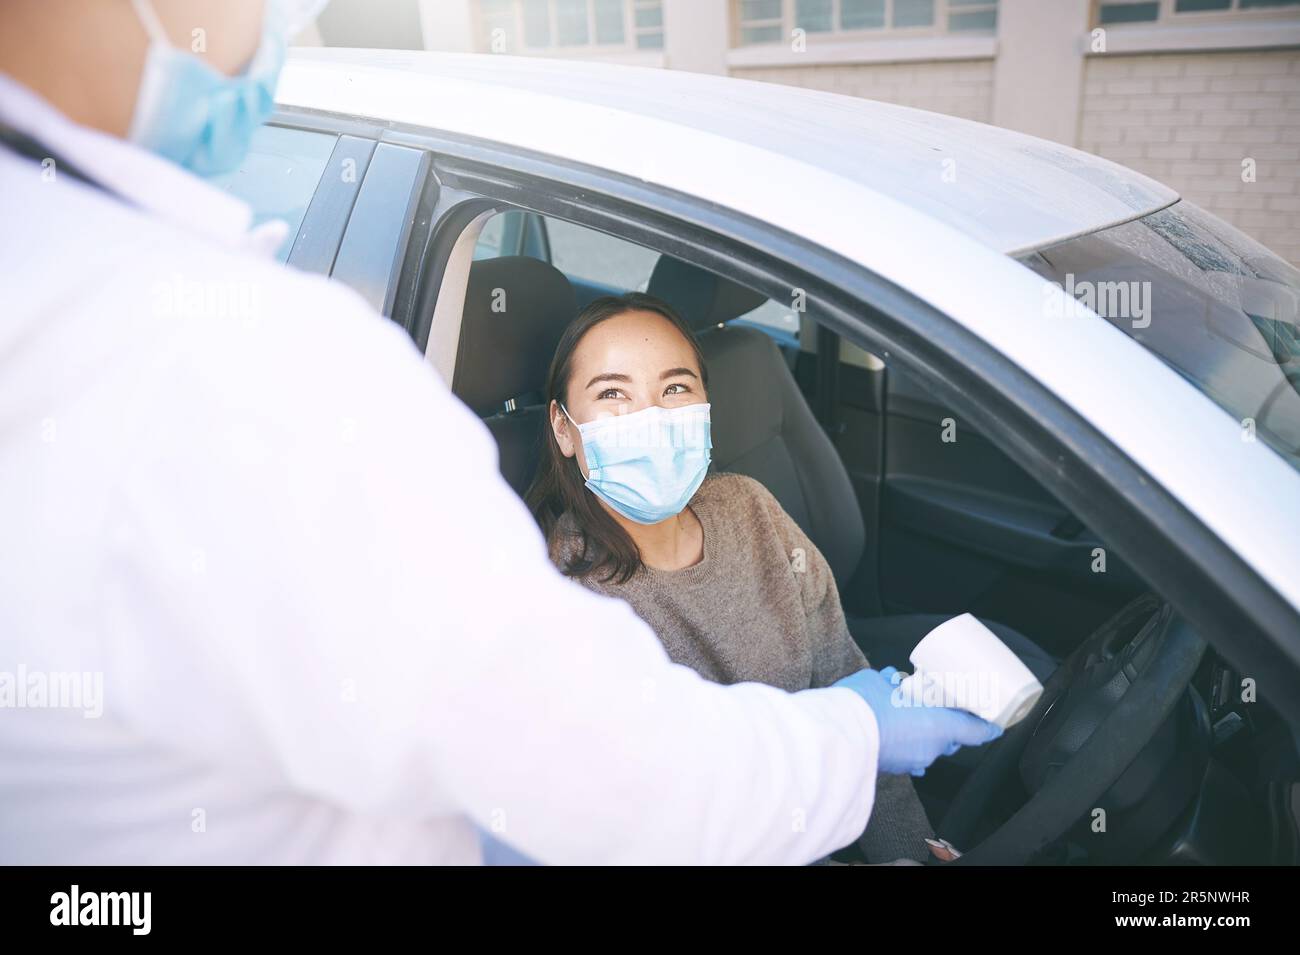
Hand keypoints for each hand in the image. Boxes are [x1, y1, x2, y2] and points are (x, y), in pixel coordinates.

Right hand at [832, 666, 1002, 775]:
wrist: (839, 734)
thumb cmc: (865, 705)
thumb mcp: (878, 682)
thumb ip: (887, 681)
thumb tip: (888, 679)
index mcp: (938, 726)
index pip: (975, 731)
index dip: (987, 727)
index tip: (995, 724)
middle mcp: (931, 748)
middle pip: (951, 740)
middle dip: (950, 728)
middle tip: (943, 709)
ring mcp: (912, 762)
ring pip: (929, 750)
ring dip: (924, 737)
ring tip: (913, 720)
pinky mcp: (894, 769)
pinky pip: (909, 758)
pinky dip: (905, 747)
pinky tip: (895, 738)